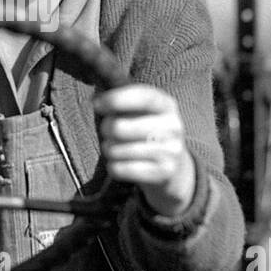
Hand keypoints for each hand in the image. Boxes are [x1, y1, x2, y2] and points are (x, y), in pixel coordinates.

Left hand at [94, 84, 196, 216]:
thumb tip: (96, 98)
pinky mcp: (164, 173)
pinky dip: (113, 167)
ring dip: (108, 150)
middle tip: (108, 131)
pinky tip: (120, 164)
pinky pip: (121, 169)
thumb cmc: (147, 133)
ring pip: (117, 150)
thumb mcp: (142, 112)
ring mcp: (171, 151)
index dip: (116, 99)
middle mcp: (173, 126)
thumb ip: (122, 100)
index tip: (96, 104)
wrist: (174, 168)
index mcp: (167, 105)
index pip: (143, 97)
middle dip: (106, 129)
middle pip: (120, 127)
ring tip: (116, 149)